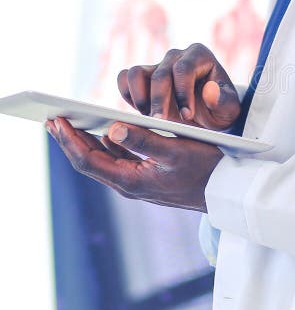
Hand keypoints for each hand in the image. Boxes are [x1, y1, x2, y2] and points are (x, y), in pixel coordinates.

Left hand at [46, 117, 222, 211]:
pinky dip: (107, 144)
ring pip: (103, 160)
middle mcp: (130, 184)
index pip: (88, 161)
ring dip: (86, 141)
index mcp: (131, 180)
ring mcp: (138, 182)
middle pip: (90, 161)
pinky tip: (104, 130)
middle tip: (52, 118)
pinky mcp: (148, 176)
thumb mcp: (177, 150)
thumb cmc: (206, 169)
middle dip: (70, 139)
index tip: (55, 120)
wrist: (227, 191)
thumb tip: (110, 129)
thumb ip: (144, 140)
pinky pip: (119, 159)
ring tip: (71, 122)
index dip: (69, 140)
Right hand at [118, 43, 240, 130]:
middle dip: (159, 101)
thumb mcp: (229, 110)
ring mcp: (157, 65)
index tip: (187, 116)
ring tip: (149, 119)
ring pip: (136, 73)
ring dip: (140, 98)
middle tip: (161, 123)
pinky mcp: (142, 77)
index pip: (184, 69)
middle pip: (160, 74)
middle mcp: (177, 56)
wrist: (208, 115)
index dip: (183, 92)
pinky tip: (140, 113)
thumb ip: (223, 101)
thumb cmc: (220, 110)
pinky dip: (127, 95)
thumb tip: (210, 90)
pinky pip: (124, 79)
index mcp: (200, 56)